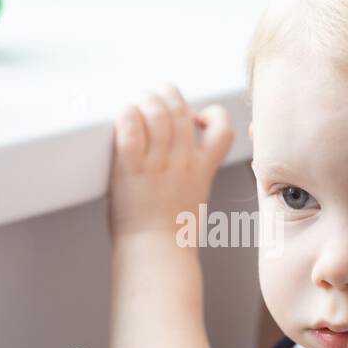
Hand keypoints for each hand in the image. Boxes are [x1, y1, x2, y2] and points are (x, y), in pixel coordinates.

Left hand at [107, 83, 234, 239]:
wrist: (156, 255)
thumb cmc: (171, 233)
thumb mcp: (193, 198)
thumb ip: (189, 174)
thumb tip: (177, 161)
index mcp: (202, 169)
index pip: (224, 128)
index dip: (212, 114)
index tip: (196, 118)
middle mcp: (183, 162)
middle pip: (181, 110)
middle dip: (168, 93)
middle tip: (155, 93)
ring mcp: (158, 165)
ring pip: (158, 114)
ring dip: (147, 99)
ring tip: (137, 99)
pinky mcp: (131, 170)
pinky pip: (131, 131)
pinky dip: (127, 115)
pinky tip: (124, 112)